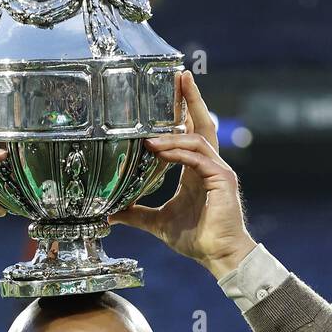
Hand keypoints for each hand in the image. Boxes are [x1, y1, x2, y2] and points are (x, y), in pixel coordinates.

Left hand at [108, 70, 256, 279]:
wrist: (219, 256)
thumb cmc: (196, 239)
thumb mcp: (157, 222)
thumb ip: (136, 213)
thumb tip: (110, 212)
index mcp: (196, 170)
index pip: (190, 132)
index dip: (181, 112)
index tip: (167, 93)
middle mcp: (209, 164)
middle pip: (201, 122)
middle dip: (190, 99)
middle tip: (179, 76)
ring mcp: (217, 169)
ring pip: (197, 138)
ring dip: (172, 133)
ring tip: (148, 135)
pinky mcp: (221, 179)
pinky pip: (197, 158)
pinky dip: (178, 153)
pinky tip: (159, 151)